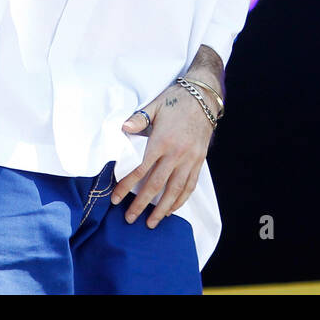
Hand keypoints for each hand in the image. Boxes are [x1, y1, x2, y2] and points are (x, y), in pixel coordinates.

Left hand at [111, 83, 213, 227]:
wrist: (203, 98)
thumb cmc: (175, 101)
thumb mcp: (155, 106)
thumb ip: (138, 119)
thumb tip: (123, 128)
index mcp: (162, 141)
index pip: (141, 169)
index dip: (126, 186)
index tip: (116, 199)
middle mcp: (177, 154)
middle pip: (157, 185)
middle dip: (142, 204)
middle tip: (130, 218)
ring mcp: (190, 159)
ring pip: (175, 190)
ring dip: (162, 208)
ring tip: (152, 222)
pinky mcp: (199, 161)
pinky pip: (190, 185)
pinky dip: (181, 199)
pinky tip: (172, 208)